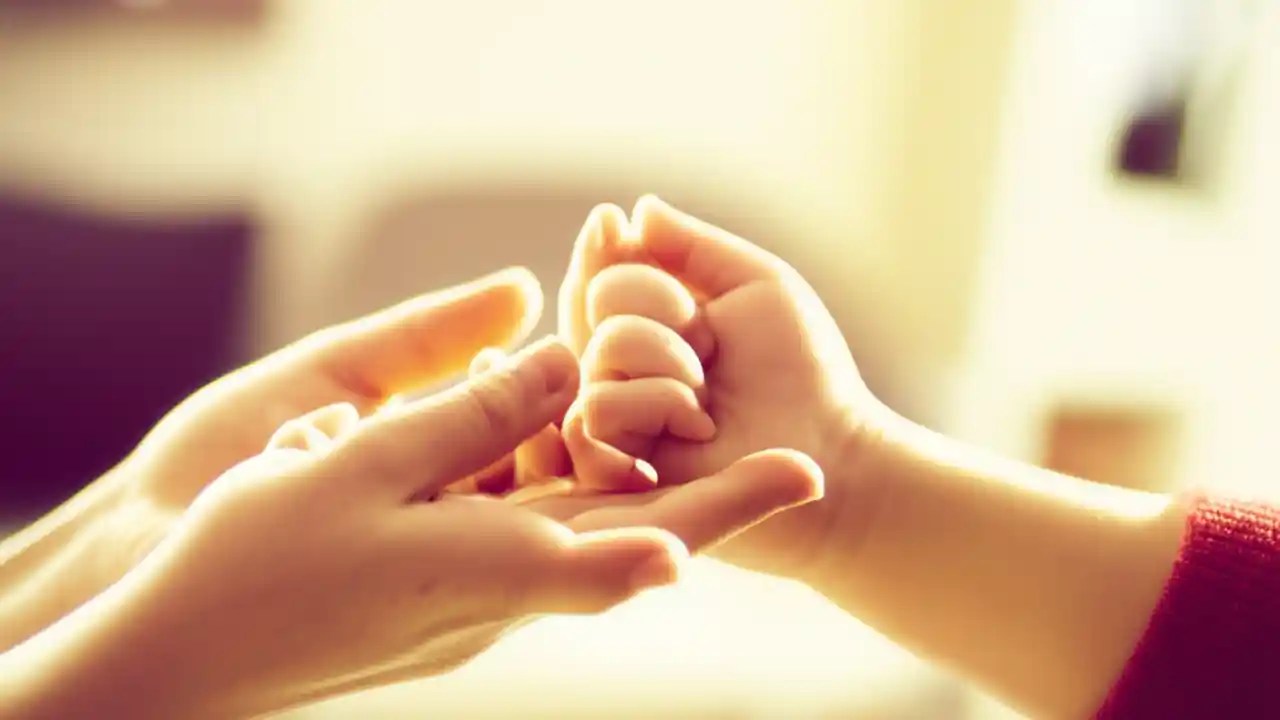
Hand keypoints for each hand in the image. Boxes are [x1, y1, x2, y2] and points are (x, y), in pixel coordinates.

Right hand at [3, 338, 821, 719]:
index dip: (726, 512)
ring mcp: (479, 600)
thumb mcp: (361, 469)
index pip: (640, 545)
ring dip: (631, 481)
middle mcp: (504, 595)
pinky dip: (554, 483)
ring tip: (678, 425)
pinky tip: (555, 436)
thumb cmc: (257, 560)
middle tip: (799, 469)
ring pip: (580, 529)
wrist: (188, 653)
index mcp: (493, 567)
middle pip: (636, 539)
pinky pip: (525, 530)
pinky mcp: (450, 593)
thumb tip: (562, 367)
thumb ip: (471, 419)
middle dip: (718, 502)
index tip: (802, 480)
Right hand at [557, 197, 892, 580]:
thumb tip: (637, 208)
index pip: (602, 271)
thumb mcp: (756, 285)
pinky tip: (695, 426)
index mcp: (652, 320)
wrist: (830, 449)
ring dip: (664, 364)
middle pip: (592, 300)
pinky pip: (592, 416)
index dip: (600, 247)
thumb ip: (693, 247)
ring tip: (708, 399)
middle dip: (654, 305)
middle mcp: (625, 365)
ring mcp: (618, 416)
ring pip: (595, 355)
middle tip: (708, 341)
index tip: (611, 222)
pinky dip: (650, 408)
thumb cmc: (804, 371)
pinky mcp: (616, 469)